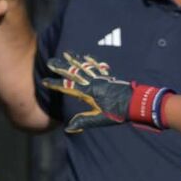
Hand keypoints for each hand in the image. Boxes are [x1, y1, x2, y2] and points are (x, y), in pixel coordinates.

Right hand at [41, 53, 163, 132]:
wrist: (136, 104)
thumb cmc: (118, 113)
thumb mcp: (99, 119)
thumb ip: (83, 121)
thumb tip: (69, 128)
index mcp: (88, 93)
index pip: (67, 88)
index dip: (55, 85)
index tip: (44, 81)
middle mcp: (93, 83)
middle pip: (73, 73)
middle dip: (61, 68)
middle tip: (50, 62)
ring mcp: (101, 78)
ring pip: (84, 67)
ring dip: (74, 60)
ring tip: (66, 53)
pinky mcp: (108, 77)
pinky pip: (97, 66)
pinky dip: (90, 61)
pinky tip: (86, 56)